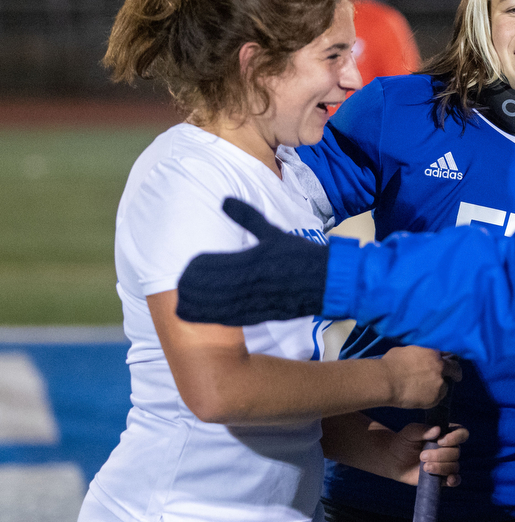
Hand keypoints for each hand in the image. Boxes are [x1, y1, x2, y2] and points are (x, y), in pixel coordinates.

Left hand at [176, 198, 329, 325]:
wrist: (327, 282)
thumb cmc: (301, 256)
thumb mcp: (273, 233)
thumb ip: (248, 218)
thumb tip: (224, 201)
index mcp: (250, 261)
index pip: (210, 267)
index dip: (195, 269)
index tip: (187, 267)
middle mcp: (249, 284)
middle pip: (207, 290)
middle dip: (190, 289)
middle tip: (180, 287)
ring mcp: (255, 303)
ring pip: (216, 308)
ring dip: (198, 306)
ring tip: (184, 304)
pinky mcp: (261, 316)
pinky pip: (232, 320)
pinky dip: (214, 318)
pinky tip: (205, 315)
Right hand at [381, 346, 461, 408]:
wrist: (387, 381)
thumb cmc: (391, 364)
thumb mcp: (407, 351)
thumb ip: (419, 355)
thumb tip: (418, 358)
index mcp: (433, 355)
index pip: (447, 357)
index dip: (446, 361)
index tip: (446, 364)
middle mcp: (440, 368)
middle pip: (455, 370)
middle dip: (455, 373)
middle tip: (455, 376)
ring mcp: (439, 384)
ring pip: (444, 386)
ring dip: (439, 387)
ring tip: (427, 391)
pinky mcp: (435, 398)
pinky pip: (436, 398)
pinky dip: (431, 398)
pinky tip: (422, 398)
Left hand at [391, 423, 468, 485]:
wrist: (394, 459)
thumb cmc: (404, 441)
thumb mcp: (410, 432)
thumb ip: (423, 430)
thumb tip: (438, 430)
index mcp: (446, 434)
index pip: (462, 433)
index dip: (455, 438)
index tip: (440, 441)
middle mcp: (449, 448)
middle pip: (456, 452)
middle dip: (439, 455)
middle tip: (422, 456)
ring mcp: (447, 463)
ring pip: (454, 466)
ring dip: (441, 467)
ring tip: (424, 467)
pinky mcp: (442, 477)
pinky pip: (455, 480)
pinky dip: (454, 480)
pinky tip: (448, 480)